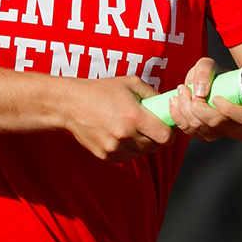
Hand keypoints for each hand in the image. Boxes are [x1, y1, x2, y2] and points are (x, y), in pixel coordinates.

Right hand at [62, 76, 176, 161]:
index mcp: (134, 116)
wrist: (71, 105)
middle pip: (155, 147)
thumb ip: (152, 94)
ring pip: (142, 153)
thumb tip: (168, 104)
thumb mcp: (130, 83)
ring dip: (142, 144)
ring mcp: (114, 148)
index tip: (167, 129)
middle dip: (156, 138)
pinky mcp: (106, 156)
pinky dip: (128, 149)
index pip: (165, 137)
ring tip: (132, 129)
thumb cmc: (101, 91)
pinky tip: (120, 135)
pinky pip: (127, 157)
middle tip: (149, 127)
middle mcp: (125, 135)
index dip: (170, 134)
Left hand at [166, 57, 241, 141]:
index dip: (228, 109)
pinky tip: (174, 103)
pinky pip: (188, 130)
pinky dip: (177, 116)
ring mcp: (218, 131)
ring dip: (184, 109)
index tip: (216, 97)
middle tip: (186, 89)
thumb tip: (199, 90)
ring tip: (180, 91)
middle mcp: (233, 122)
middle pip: (215, 122)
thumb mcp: (210, 66)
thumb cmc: (213, 77)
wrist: (207, 87)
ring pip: (199, 127)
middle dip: (196, 106)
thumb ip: (205, 71)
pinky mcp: (203, 134)